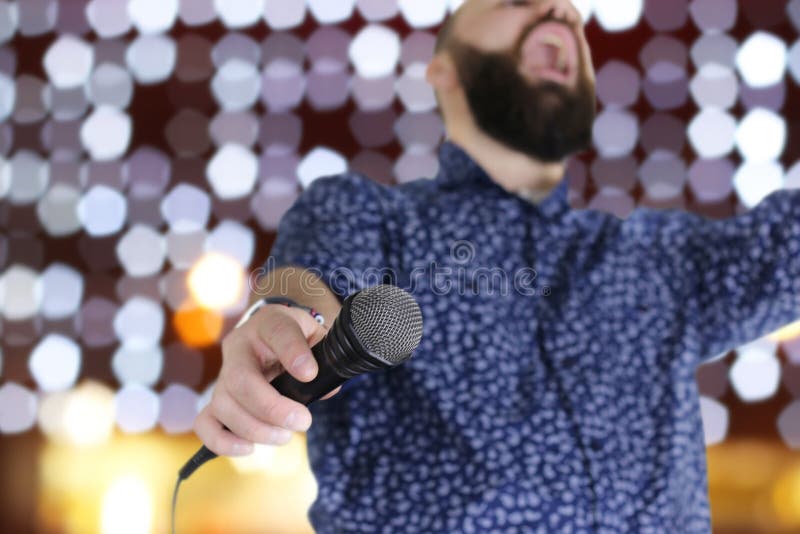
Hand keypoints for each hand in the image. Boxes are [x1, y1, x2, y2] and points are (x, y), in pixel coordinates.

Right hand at [194, 304, 334, 455]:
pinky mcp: (216, 400)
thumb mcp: (316, 336)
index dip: (293, 354)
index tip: (310, 374)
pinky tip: (248, 448)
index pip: (277, 332)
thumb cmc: (297, 337)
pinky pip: (206, 424)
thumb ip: (325, 359)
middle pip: (240, 379)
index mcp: (269, 323)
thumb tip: (326, 389)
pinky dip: (223, 442)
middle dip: (272, 408)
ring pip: (223, 405)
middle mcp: (240, 346)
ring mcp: (224, 374)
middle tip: (302, 421)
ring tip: (285, 435)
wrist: (273, 336)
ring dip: (255, 429)